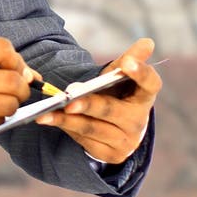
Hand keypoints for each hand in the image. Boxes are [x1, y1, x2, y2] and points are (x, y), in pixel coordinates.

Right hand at [0, 37, 34, 141]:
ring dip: (12, 104)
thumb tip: (33, 77)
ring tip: (1, 100)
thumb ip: (1, 61)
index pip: (3, 49)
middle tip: (17, 89)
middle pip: (12, 80)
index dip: (16, 60)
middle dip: (22, 87)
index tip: (14, 68)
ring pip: (10, 104)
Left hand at [36, 37, 161, 163]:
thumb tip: (148, 42)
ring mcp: (126, 141)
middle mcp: (138, 121)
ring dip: (67, 119)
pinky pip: (84, 140)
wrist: (116, 127)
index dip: (141, 73)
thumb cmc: (118, 94)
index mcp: (144, 97)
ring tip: (46, 112)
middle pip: (111, 110)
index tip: (127, 62)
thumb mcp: (121, 77)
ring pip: (92, 128)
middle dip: (88, 104)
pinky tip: (50, 120)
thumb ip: (129, 60)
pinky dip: (66, 129)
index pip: (151, 84)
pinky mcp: (110, 154)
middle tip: (70, 97)